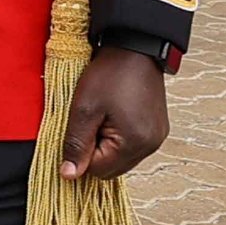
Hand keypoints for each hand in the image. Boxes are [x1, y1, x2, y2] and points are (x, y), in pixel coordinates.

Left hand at [60, 47, 168, 185]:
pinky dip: (117, 138)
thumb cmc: (108, 76)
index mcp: (135, 143)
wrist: (135, 49)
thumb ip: (76, 144)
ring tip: (101, 117)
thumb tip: (68, 176)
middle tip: (89, 122)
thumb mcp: (83, 109)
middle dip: (93, 151)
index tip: (77, 129)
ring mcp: (157, 137)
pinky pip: (131, 147)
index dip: (80, 154)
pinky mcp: (157, 129)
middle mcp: (151, 146)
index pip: (98, 171)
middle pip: (111, 168)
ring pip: (121, 159)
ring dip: (105, 145)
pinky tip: (112, 116)